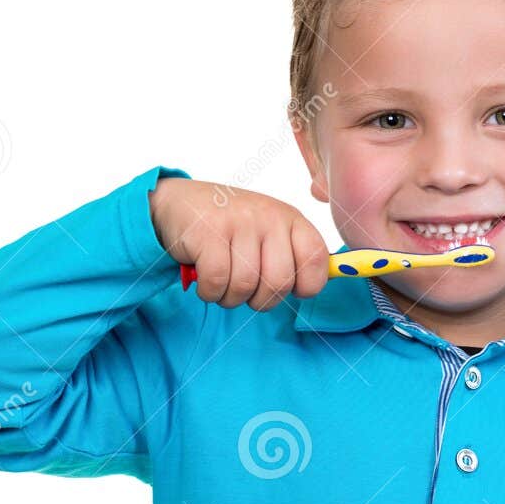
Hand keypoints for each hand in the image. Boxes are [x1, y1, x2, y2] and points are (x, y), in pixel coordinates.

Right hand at [148, 178, 328, 309]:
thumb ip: (295, 254)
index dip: (307, 285)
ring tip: (223, 283)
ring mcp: (237, 223)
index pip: (317, 258)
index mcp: (290, 218)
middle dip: (262, 300)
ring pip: (245, 286)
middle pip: (279, 282)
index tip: (290, 289)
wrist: (179, 203)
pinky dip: (210, 292)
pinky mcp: (207, 233)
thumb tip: (325, 282)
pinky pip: (217, 282)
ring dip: (230, 298)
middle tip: (247, 291)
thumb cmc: (230, 227)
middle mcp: (268, 217)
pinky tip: (205, 280)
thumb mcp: (269, 231)